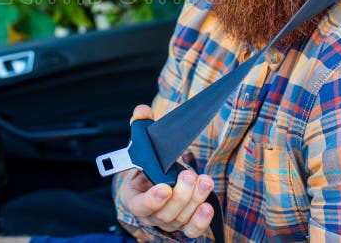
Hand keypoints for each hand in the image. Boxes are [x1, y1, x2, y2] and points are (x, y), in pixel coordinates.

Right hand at [117, 105, 214, 237]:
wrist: (153, 183)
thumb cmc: (145, 166)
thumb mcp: (140, 146)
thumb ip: (140, 127)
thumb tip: (142, 111)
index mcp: (133, 197)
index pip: (139, 205)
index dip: (152, 199)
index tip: (164, 187)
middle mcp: (150, 214)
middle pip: (165, 213)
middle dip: (181, 194)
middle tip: (189, 174)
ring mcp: (168, 222)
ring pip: (181, 218)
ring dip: (194, 199)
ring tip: (204, 180)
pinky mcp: (183, 225)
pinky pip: (192, 229)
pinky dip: (201, 221)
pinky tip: (207, 206)